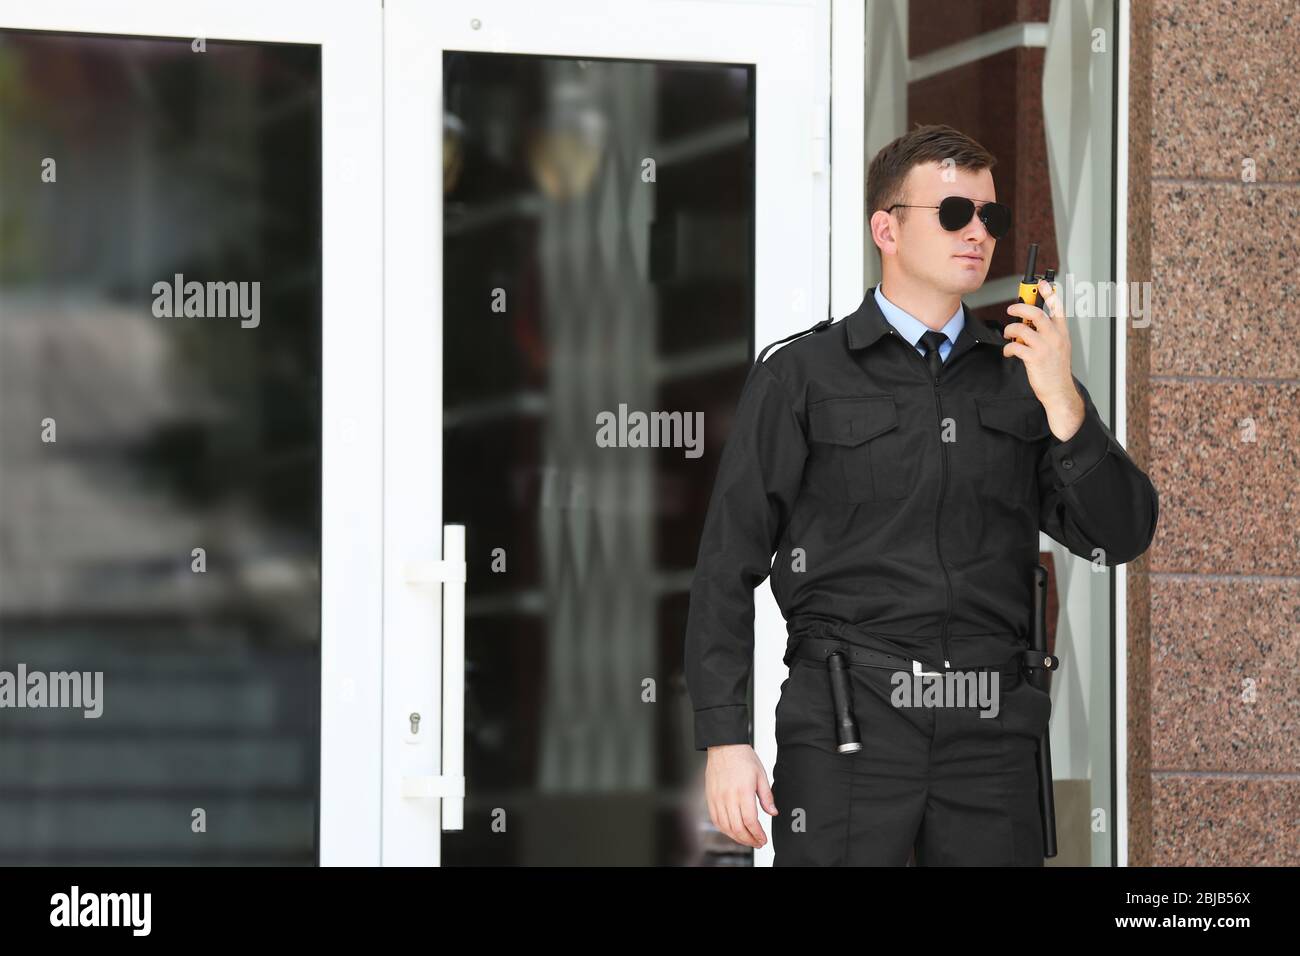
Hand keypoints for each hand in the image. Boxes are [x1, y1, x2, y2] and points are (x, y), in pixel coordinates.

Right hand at [704, 743, 776, 847]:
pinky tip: (732, 831)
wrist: (724, 746)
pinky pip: (715, 820)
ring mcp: (717, 798)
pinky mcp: (710, 798)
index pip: (750, 821)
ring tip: (746, 839)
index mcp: (743, 791)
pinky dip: (724, 830)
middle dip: (749, 840)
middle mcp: (728, 796)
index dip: (757, 834)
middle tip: (757, 843)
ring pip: (725, 827)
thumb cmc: (742, 758)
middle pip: (737, 828)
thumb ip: (767, 796)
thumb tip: (773, 812)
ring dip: (737, 837)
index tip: (762, 839)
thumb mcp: (761, 775)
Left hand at [1003, 279, 1084, 440]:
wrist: (1059, 391)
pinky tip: (1009, 352)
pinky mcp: (1035, 359)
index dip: (1050, 294)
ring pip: (1023, 329)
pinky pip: (1016, 347)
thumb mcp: (1059, 346)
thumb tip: (1030, 321)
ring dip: (1011, 329)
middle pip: (1037, 313)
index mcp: (1062, 332)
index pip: (1058, 308)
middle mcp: (1055, 337)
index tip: (1042, 283)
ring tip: (1008, 334)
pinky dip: (1008, 348)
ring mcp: (1045, 348)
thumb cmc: (1056, 369)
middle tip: (1011, 309)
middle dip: (1021, 307)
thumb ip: (1049, 332)